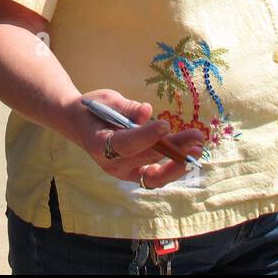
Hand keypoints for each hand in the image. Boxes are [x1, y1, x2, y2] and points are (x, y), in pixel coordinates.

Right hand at [68, 89, 204, 188]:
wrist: (80, 124)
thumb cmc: (94, 108)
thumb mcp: (107, 100)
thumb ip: (127, 107)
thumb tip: (148, 112)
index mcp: (99, 143)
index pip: (126, 144)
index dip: (146, 136)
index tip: (166, 125)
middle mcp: (111, 164)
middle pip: (146, 158)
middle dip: (174, 147)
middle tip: (196, 135)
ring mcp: (123, 172)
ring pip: (154, 175)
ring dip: (179, 163)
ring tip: (198, 148)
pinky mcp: (134, 174)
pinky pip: (155, 177)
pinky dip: (173, 169)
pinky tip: (189, 156)